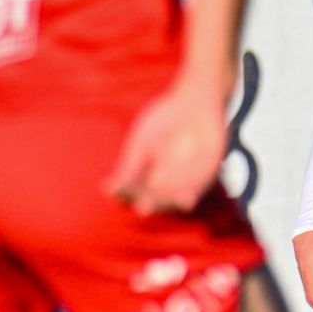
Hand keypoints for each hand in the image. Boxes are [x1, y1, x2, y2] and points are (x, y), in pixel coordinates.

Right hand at [106, 75, 229, 214]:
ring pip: (173, 198)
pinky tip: (185, 199)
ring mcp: (182, 181)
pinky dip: (190, 197)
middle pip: (153, 197)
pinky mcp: (203, 178)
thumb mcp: (142, 139)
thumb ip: (130, 164)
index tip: (114, 192)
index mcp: (143, 172)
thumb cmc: (164, 118)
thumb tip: (109, 188)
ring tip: (162, 202)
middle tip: (142, 208)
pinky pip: (195, 191)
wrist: (196, 103)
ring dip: (168, 203)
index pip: (131, 187)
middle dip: (148, 203)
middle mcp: (161, 181)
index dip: (124, 192)